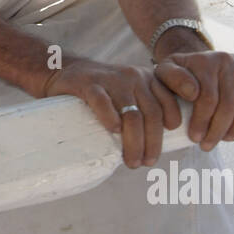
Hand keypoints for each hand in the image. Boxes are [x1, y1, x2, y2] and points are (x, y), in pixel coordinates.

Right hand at [43, 56, 185, 168]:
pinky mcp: (89, 84)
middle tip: (144, 163)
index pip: (168, 105)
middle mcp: (134, 77)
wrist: (64, 71)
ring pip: (132, 114)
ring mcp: (112, 79)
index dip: (169, 130)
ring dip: (134, 142)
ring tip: (131, 161)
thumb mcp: (128, 93)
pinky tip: (113, 131)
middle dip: (152, 144)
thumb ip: (144, 110)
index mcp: (148, 79)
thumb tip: (155, 147)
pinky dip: (110, 118)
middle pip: (152, 114)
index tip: (158, 151)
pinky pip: (103, 102)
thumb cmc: (101, 92)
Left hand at [152, 50, 233, 151]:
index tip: (194, 138)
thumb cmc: (182, 75)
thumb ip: (171, 78)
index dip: (201, 121)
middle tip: (208, 145)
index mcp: (207, 61)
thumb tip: (193, 93)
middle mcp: (230, 60)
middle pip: (229, 103)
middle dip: (218, 130)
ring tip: (226, 139)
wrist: (200, 63)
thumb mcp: (166, 72)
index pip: (208, 97)